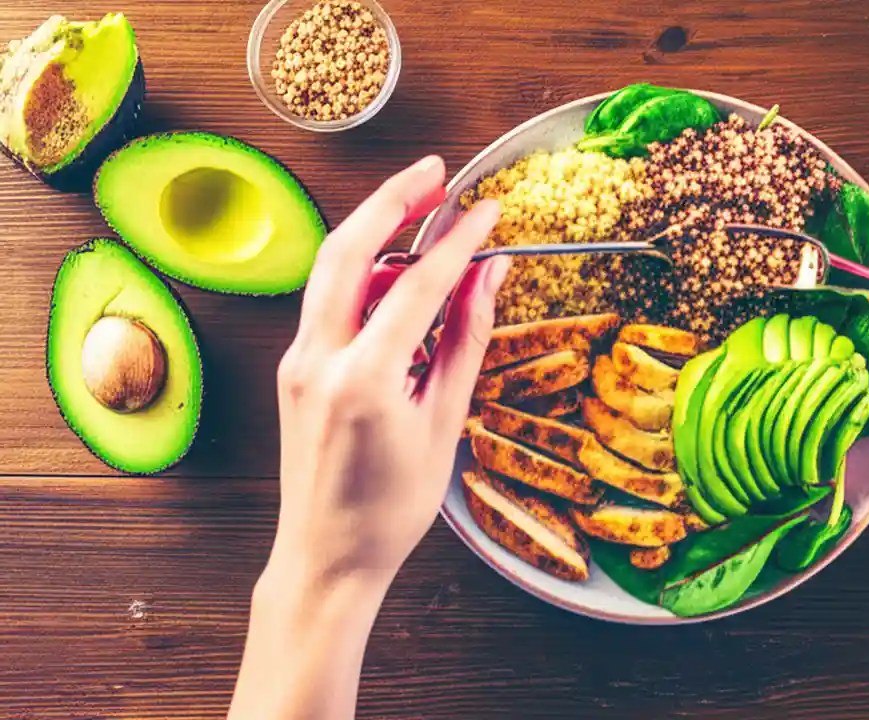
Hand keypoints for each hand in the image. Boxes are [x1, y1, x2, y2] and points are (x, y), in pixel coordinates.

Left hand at [230, 156, 508, 719]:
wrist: (327, 557)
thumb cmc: (391, 508)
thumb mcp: (445, 423)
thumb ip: (467, 340)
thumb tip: (492, 276)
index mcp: (363, 378)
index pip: (418, 282)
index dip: (460, 239)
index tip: (490, 209)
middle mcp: (318, 358)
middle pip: (348, 248)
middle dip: (391, 199)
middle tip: (434, 171)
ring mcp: (297, 361)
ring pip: (329, 268)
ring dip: (372, 231)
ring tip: (422, 214)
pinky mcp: (295, 368)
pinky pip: (327, 302)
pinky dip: (362, 275)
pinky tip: (398, 278)